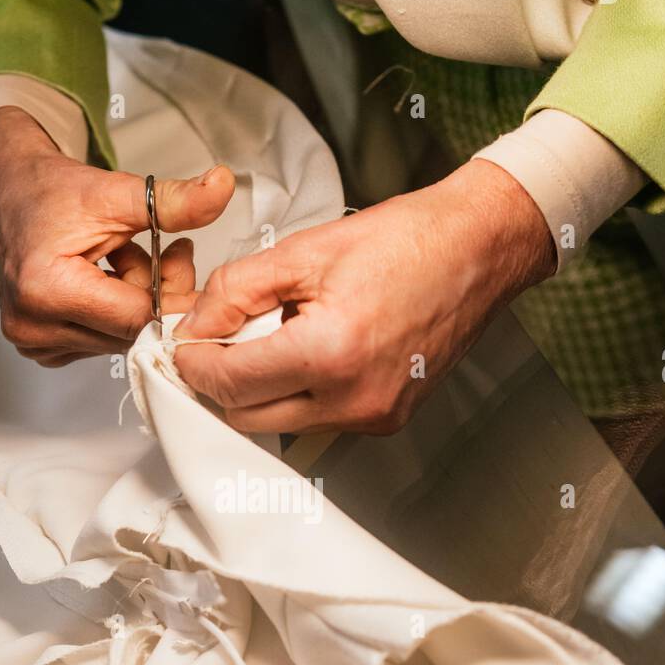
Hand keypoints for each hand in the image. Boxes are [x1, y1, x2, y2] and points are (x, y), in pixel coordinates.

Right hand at [0, 106, 234, 365]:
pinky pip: (99, 341)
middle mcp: (34, 326)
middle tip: (158, 250)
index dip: (170, 291)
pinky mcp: (39, 348)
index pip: (138, 317)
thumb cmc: (52, 190)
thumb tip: (223, 186)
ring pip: (119, 339)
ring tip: (122, 257)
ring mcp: (33, 343)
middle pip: (130, 332)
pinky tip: (105, 280)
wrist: (10, 187)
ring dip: (134, 301)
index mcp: (47, 290)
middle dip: (154, 294)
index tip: (179, 258)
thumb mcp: (118, 191)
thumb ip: (175, 201)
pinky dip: (113, 313)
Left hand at [173, 159, 555, 433]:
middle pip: (247, 417)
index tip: (186, 343)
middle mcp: (353, 400)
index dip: (195, 362)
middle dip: (224, 380)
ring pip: (281, 424)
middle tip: (224, 338)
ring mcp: (373, 416)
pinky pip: (318, 419)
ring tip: (279, 335)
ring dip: (262, 388)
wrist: (477, 250)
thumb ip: (235, 291)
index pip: (229, 383)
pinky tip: (315, 349)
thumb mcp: (304, 251)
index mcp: (330, 354)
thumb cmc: (404, 241)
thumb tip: (195, 326)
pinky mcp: (385, 420)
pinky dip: (300, 391)